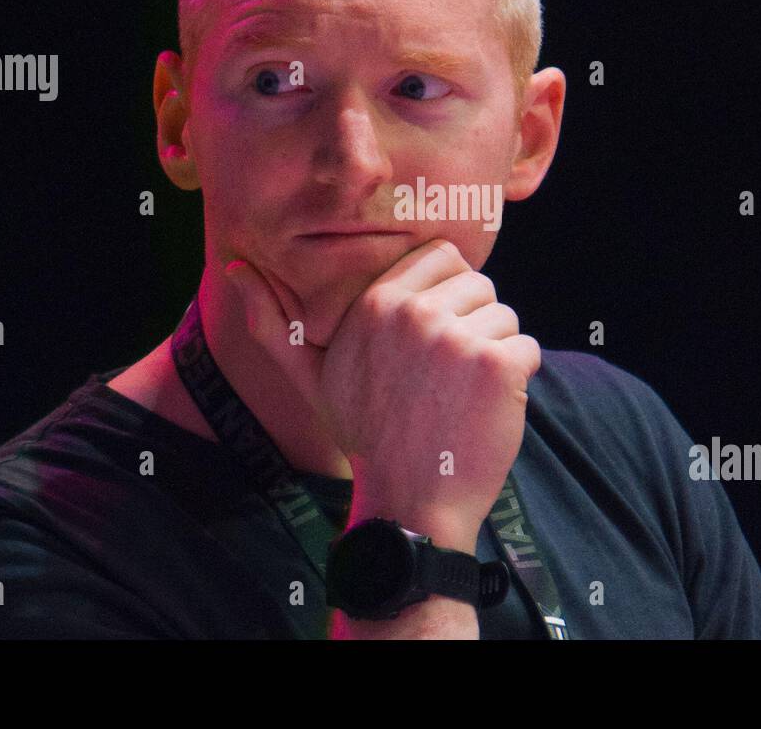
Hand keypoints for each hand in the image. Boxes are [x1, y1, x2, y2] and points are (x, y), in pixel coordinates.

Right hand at [226, 239, 541, 548]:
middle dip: (474, 324)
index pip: (443, 255)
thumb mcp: (312, 376)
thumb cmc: (365, 436)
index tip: (436, 338)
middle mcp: (413, 312)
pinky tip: (484, 410)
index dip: (448, 293)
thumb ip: (273, 321)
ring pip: (505, 317)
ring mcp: (455, 337)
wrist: (409, 503)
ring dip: (496, 354)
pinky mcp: (494, 365)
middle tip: (448, 377)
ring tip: (462, 396)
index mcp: (374, 302)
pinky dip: (518, 380)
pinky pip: (527, 348)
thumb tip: (233, 267)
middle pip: (479, 284)